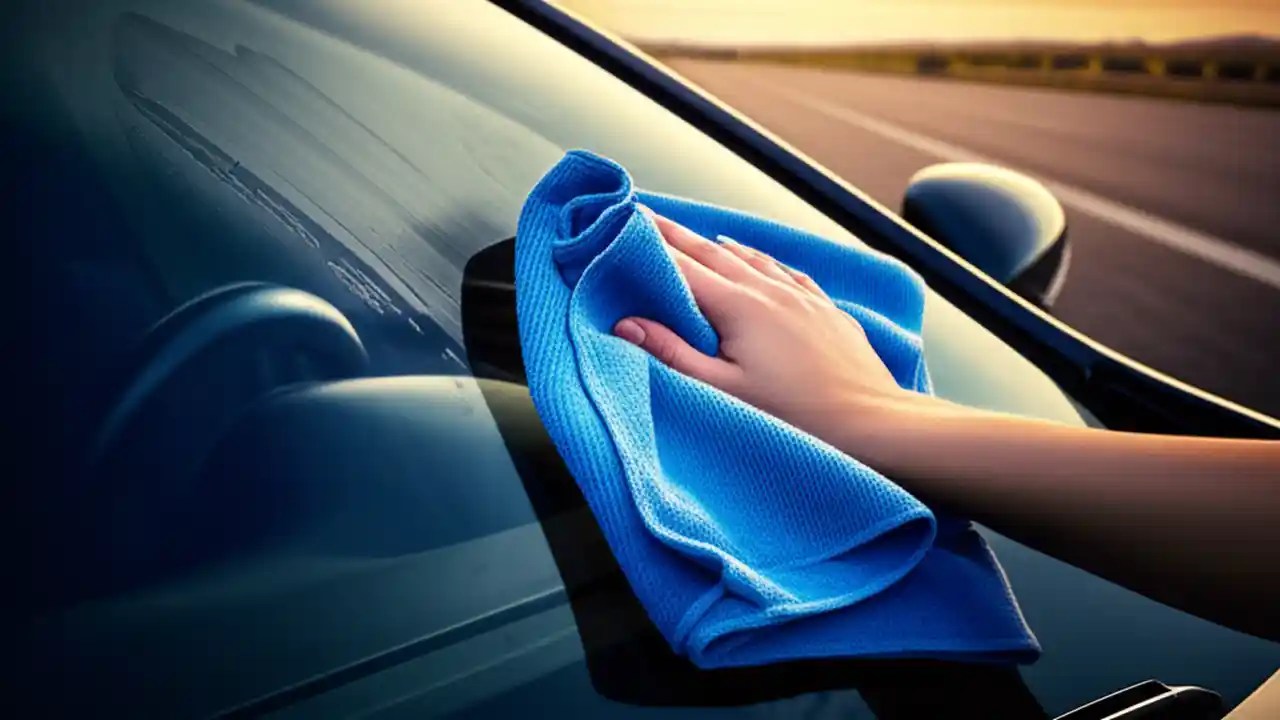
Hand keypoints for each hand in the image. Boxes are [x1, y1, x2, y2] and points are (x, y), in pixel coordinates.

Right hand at [613, 211, 939, 454]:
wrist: (874, 425)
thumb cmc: (797, 418)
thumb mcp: (723, 391)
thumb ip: (673, 354)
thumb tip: (626, 323)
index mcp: (740, 307)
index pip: (683, 266)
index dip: (651, 244)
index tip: (625, 223)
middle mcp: (772, 292)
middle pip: (713, 254)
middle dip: (678, 235)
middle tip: (647, 216)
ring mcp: (803, 299)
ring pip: (752, 258)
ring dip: (718, 245)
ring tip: (695, 235)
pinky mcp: (826, 312)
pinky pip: (787, 272)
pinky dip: (762, 260)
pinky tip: (756, 259)